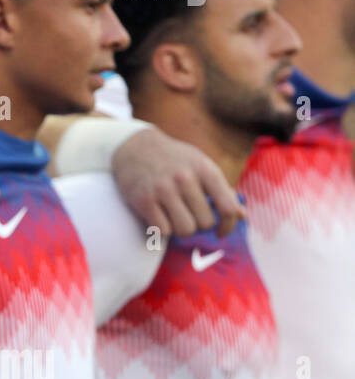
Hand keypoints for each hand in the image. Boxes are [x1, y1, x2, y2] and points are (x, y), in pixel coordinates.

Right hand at [112, 128, 243, 239]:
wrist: (134, 147)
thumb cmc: (174, 160)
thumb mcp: (201, 166)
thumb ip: (222, 190)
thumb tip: (242, 215)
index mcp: (205, 169)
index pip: (228, 208)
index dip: (228, 225)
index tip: (221, 231)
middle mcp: (185, 178)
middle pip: (205, 223)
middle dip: (199, 224)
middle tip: (190, 215)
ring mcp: (163, 189)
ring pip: (185, 230)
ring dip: (182, 229)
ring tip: (176, 218)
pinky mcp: (144, 200)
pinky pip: (163, 231)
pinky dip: (163, 229)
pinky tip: (160, 217)